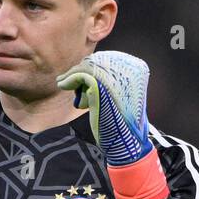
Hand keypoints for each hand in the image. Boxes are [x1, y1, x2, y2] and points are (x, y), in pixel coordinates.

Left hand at [56, 51, 151, 165]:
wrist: (124, 139)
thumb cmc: (120, 118)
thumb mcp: (119, 93)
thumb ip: (110, 79)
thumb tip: (88, 65)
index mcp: (137, 68)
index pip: (108, 59)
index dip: (91, 66)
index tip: (78, 74)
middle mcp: (129, 67)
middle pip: (97, 61)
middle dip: (80, 69)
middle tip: (65, 78)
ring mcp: (115, 75)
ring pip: (87, 66)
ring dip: (73, 75)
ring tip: (62, 82)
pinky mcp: (101, 83)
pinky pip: (80, 75)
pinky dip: (69, 80)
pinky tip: (62, 84)